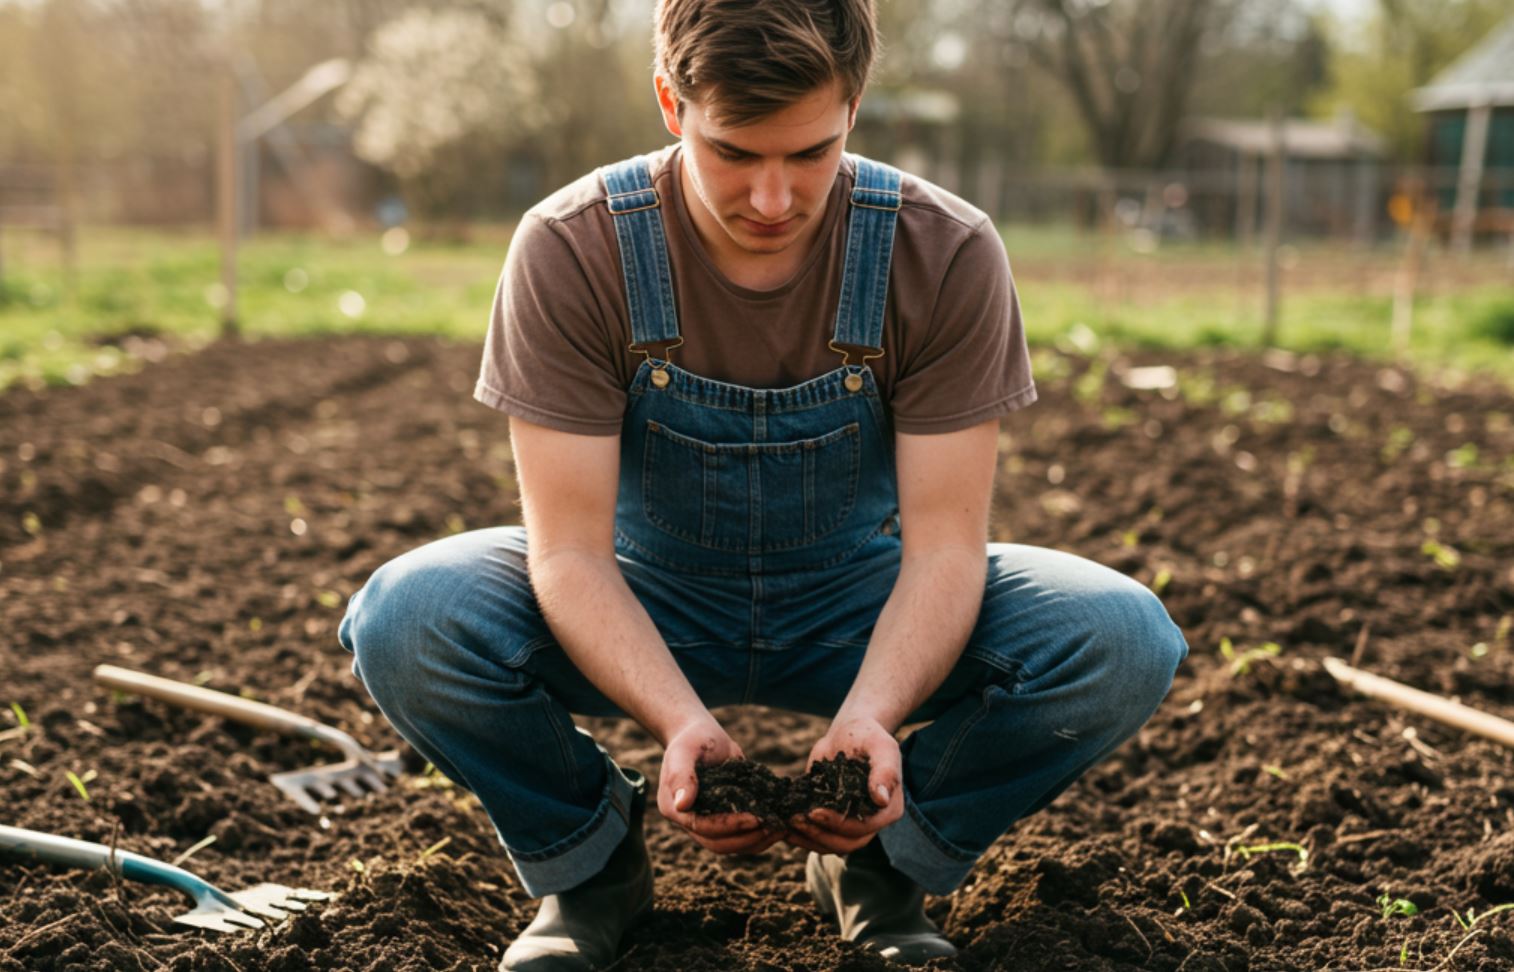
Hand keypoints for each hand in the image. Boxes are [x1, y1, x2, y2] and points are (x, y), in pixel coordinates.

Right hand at [657, 715, 785, 855]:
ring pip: (730, 845)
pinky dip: (758, 835)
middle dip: (747, 839)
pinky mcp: (723, 819)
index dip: (729, 826)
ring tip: (780, 830)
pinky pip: (739, 836)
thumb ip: (682, 775)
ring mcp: (706, 822)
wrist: (701, 735)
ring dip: (756, 841)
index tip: (755, 819)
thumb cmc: (692, 739)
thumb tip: (683, 805)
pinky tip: (777, 826)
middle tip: (773, 829)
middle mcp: (688, 821)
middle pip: (717, 844)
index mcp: (673, 808)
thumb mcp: (685, 751)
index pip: (702, 826)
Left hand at [785, 715, 904, 855]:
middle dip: (819, 835)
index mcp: (888, 809)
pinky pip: (818, 837)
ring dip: (808, 839)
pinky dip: (801, 836)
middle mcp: (872, 822)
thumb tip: (881, 798)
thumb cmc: (868, 736)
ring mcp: (850, 824)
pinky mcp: (832, 821)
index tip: (814, 812)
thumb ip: (885, 770)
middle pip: (847, 843)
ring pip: (831, 845)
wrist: (848, 734)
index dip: (838, 823)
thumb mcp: (881, 747)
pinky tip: (783, 828)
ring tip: (786, 824)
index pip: (864, 827)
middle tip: (795, 820)